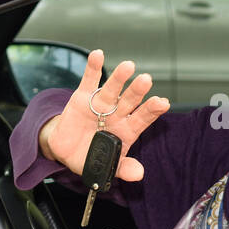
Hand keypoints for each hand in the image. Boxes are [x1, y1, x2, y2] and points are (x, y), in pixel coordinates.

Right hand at [38, 49, 169, 181]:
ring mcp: (100, 104)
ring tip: (128, 67)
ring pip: (112, 89)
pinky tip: (97, 55)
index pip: (142, 119)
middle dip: (137, 91)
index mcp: (126, 130)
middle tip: (146, 80)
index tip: (163, 103)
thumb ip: (123, 168)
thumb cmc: (91, 156)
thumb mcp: (107, 166)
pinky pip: (89, 80)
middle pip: (129, 101)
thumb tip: (139, 174)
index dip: (152, 111)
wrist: (65, 151)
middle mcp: (116, 114)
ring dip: (119, 78)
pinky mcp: (82, 97)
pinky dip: (93, 67)